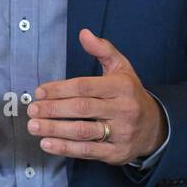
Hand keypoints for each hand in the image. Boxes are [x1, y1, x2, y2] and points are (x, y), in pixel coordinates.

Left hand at [26, 29, 166, 164]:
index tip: (40, 92)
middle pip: (82, 108)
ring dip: (55, 130)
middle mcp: (123, 109)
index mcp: (122, 86)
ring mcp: (121, 133)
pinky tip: (47, 144)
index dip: (59, 89)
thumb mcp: (122, 68)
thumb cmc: (130, 94)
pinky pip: (87, 151)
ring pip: (83, 131)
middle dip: (53, 109)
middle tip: (32, 110)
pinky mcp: (116, 153)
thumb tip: (84, 33)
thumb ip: (102, 50)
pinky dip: (65, 149)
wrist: (155, 127)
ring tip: (34, 126)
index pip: (85, 86)